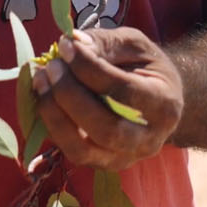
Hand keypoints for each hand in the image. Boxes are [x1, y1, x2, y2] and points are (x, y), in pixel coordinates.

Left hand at [32, 27, 181, 170]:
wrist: (157, 97)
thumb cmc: (144, 66)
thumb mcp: (134, 44)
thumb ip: (105, 42)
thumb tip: (73, 43)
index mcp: (164, 105)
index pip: (124, 92)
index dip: (89, 68)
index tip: (66, 45)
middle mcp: (149, 140)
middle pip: (106, 128)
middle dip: (71, 94)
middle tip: (52, 66)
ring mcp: (125, 158)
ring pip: (84, 149)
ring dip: (55, 114)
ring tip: (41, 80)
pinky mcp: (103, 164)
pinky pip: (72, 152)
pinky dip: (52, 125)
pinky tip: (44, 97)